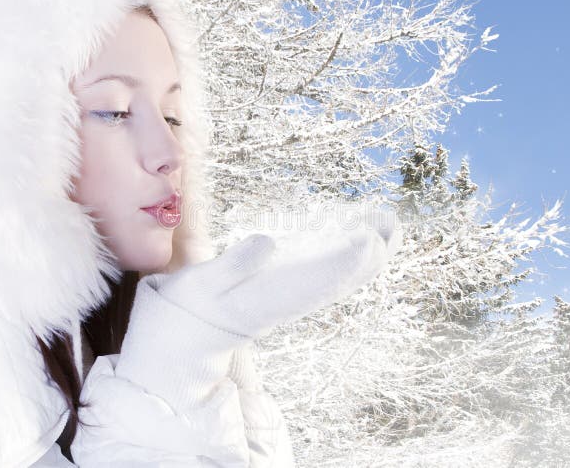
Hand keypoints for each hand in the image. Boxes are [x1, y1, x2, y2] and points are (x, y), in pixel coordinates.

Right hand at [115, 210, 400, 410]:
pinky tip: (359, 242)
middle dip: (369, 254)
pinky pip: (326, 278)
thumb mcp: (197, 288)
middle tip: (389, 220)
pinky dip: (348, 261)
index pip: (316, 280)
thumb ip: (231, 266)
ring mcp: (289, 301)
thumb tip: (267, 242)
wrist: (180, 349)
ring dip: (366, 257)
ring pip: (338, 281)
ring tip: (387, 226)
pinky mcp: (285, 297)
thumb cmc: (185, 314)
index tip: (369, 237)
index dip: (345, 261)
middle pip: (339, 282)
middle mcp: (286, 303)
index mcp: (267, 300)